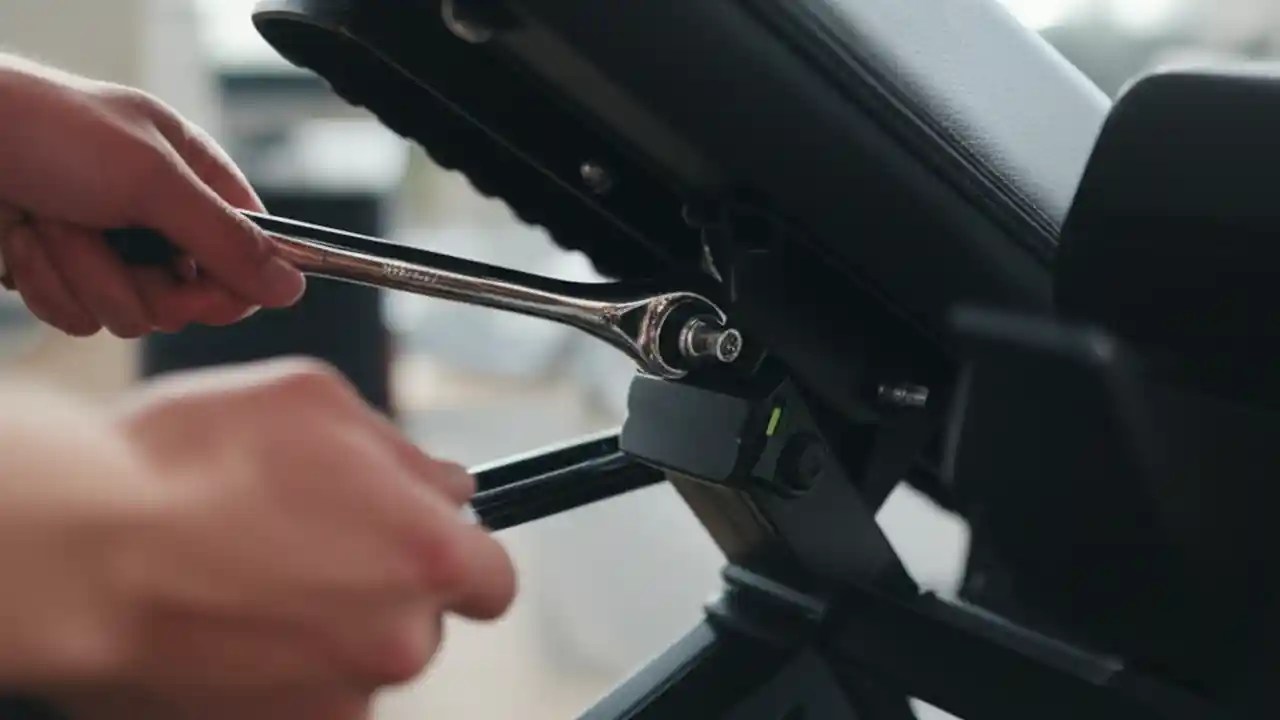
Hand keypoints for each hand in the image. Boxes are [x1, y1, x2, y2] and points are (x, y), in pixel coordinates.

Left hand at [0, 56, 305, 337]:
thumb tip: (291, 286)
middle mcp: (154, 217)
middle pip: (189, 298)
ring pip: (129, 314)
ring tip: (50, 221)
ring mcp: (106, 248)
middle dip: (139, 280)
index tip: (199, 291)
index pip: (248, 253)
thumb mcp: (150, 180)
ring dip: (81, 275)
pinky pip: (77, 317)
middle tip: (110, 243)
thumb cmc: (42, 132)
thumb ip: (225, 238)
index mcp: (190, 177)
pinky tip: (23, 238)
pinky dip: (46, 283)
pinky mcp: (60, 274)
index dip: (231, 285)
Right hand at [0, 359, 514, 718]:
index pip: (492, 579)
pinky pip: (300, 695)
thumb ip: (404, 451)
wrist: (77, 552)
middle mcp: (397, 642)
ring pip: (356, 661)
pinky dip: (276, 668)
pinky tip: (229, 621)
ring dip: (325, 626)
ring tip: (251, 576)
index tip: (424, 543)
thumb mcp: (314, 403)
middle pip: (421, 621)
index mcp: (427, 557)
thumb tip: (444, 482)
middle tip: (310, 542)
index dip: (457, 556)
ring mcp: (335, 700)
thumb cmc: (186, 465)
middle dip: (381, 585)